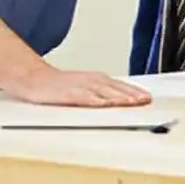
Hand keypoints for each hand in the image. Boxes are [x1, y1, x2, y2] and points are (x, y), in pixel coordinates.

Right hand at [9, 65, 151, 106]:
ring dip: (118, 97)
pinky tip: (103, 104)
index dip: (135, 91)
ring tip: (132, 102)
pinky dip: (94, 100)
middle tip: (146, 101)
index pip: (121, 85)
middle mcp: (92, 80)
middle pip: (116, 88)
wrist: (34, 79)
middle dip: (132, 94)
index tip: (149, 98)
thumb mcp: (86, 86)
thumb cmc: (61, 85)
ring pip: (103, 91)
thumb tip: (121, 100)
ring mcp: (80, 86)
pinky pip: (83, 97)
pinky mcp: (67, 94)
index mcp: (98, 79)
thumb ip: (102, 92)